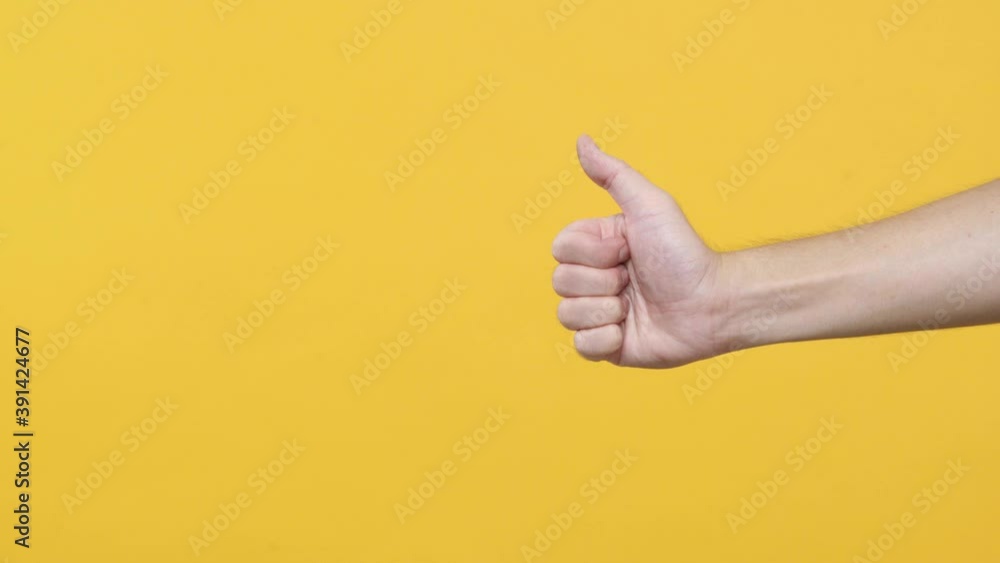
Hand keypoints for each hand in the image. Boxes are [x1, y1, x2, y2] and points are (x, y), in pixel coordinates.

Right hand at [552, 136, 729, 367]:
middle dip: (603, 282)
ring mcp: (597, 314)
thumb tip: (582, 140)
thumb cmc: (683, 252)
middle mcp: (592, 280)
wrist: (711, 303)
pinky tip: (629, 332)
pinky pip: (580, 347)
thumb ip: (613, 174)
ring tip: (636, 308)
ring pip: (566, 315)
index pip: (560, 250)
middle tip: (635, 280)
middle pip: (560, 282)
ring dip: (607, 311)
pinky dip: (606, 340)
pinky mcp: (606, 347)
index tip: (628, 249)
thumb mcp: (649, 205)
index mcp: (595, 248)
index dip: (593, 253)